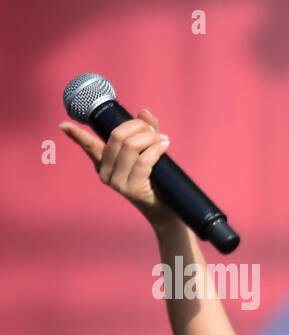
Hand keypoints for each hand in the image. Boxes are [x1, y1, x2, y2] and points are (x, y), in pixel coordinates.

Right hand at [58, 108, 178, 229]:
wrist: (164, 208)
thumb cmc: (155, 179)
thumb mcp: (148, 152)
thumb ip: (145, 133)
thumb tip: (144, 112)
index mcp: (103, 163)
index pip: (89, 146)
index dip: (77, 135)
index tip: (63, 125)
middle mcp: (105, 172)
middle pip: (118, 137)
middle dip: (138, 127)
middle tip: (154, 130)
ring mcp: (116, 182)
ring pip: (131, 147)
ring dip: (150, 138)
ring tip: (162, 140)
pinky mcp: (131, 188)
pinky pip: (143, 161)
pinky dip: (156, 150)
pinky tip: (164, 146)